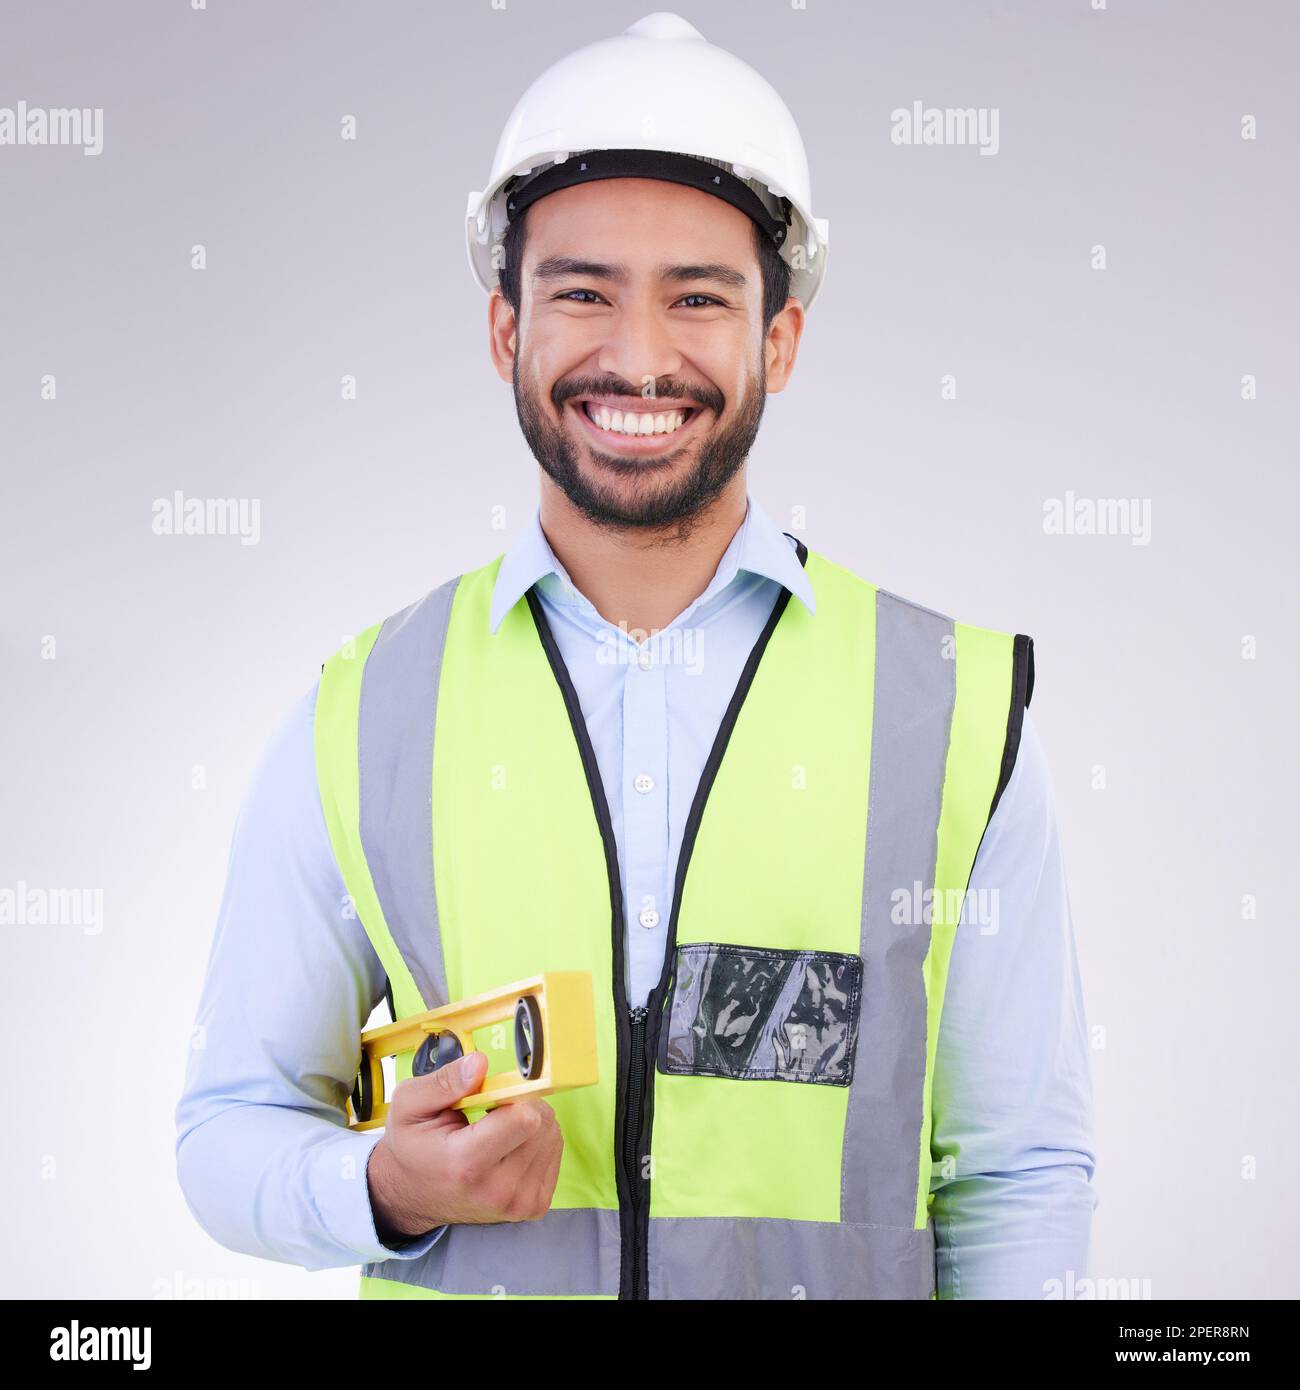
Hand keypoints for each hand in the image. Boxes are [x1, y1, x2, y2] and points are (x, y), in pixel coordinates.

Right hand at [366, 1051, 562, 1242]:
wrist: (412, 1196)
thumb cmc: (412, 1148)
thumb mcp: (409, 1105)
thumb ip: (444, 1081)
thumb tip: (480, 1063)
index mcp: (466, 1164)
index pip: (525, 1119)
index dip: (513, 1095)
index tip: (495, 1094)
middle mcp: (497, 1190)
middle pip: (543, 1124)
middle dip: (522, 1105)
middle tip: (491, 1112)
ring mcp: (518, 1203)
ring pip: (552, 1136)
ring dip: (530, 1123)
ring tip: (497, 1130)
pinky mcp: (534, 1206)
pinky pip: (554, 1153)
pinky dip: (536, 1141)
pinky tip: (509, 1146)